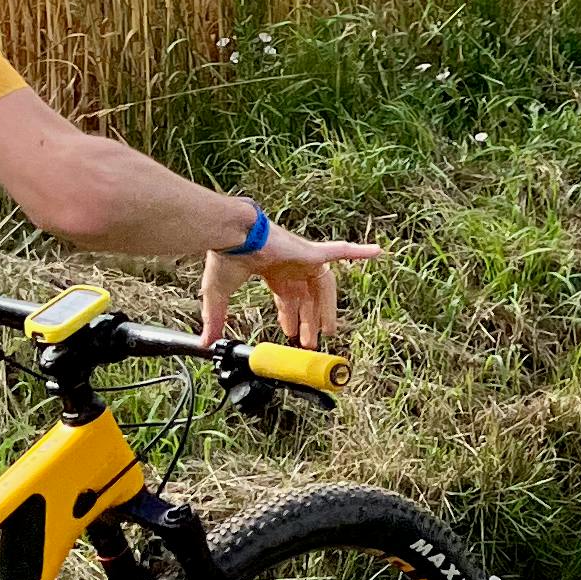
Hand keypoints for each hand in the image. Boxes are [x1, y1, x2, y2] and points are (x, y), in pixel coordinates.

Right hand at [200, 227, 378, 348]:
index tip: (290, 333)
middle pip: (307, 297)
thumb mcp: (218, 294)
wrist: (230, 236)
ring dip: (326, 309)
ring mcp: (303, 258)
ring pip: (323, 287)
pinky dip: (358, 251)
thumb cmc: (225, 257)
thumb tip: (205, 343)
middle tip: (311, 341)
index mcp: (271, 271)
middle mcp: (289, 265)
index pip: (287, 297)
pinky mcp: (311, 253)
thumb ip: (216, 318)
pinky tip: (376, 252)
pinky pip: (340, 251)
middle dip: (308, 321)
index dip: (290, 317)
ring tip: (328, 331)